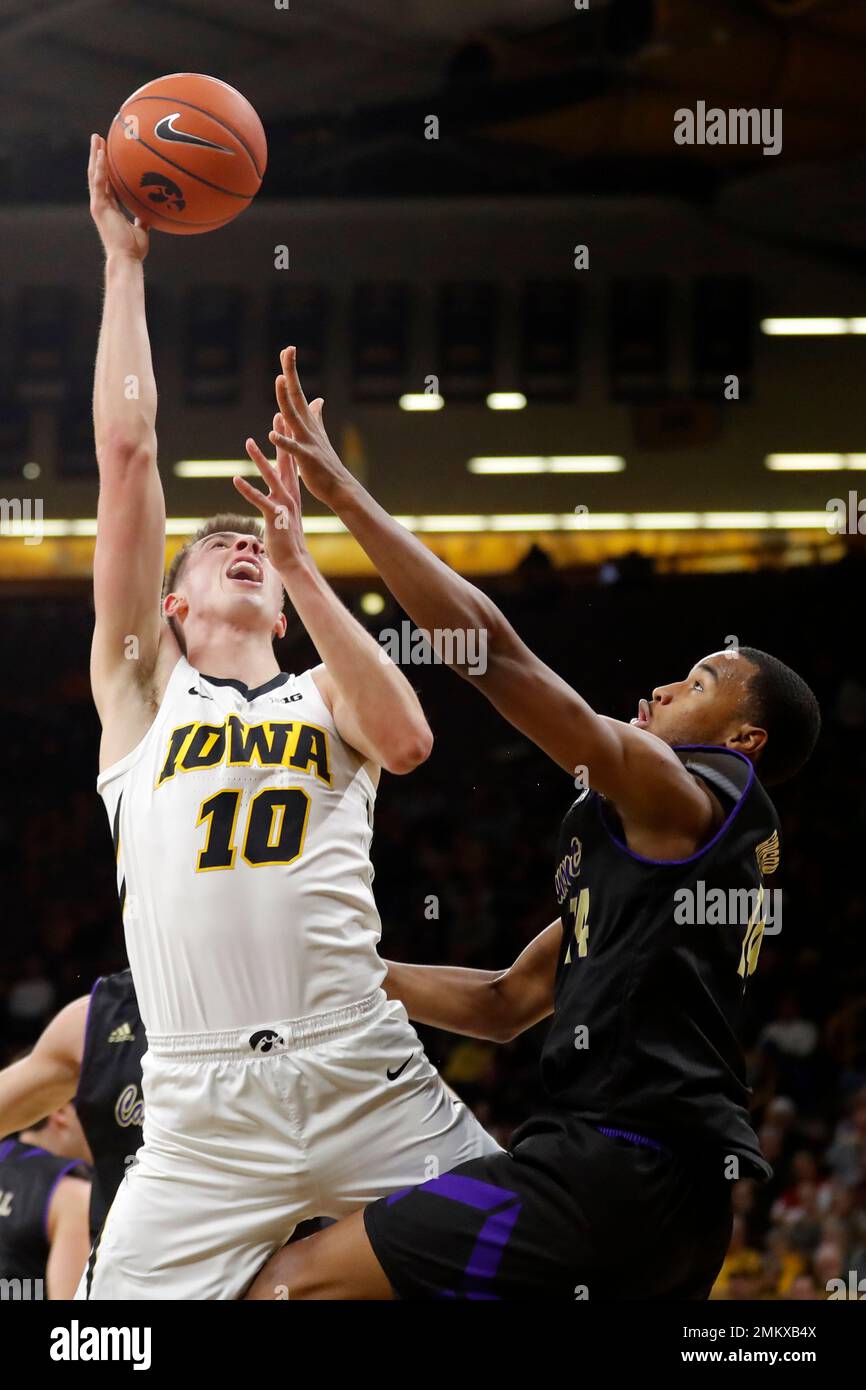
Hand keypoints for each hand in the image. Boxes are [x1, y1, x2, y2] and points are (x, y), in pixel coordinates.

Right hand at [88, 134, 148, 261]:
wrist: (127, 258)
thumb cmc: (134, 248)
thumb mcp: (141, 229)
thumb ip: (142, 217)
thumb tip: (150, 211)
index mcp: (110, 207)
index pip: (107, 182)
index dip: (106, 167)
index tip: (109, 152)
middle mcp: (102, 203)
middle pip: (98, 174)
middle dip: (98, 155)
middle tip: (98, 138)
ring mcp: (99, 204)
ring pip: (95, 174)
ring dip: (96, 155)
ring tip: (96, 138)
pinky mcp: (99, 206)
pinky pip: (99, 182)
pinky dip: (99, 167)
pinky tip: (101, 153)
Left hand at [234, 413, 308, 572]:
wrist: (295, 561)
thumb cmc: (287, 540)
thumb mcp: (285, 515)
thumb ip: (280, 502)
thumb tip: (276, 496)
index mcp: (292, 493)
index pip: (291, 462)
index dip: (287, 441)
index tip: (284, 421)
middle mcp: (290, 495)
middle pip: (286, 461)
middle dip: (281, 438)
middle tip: (279, 416)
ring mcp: (283, 505)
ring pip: (271, 477)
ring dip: (260, 459)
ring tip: (249, 443)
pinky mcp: (274, 517)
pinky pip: (259, 500)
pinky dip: (248, 490)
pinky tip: (236, 479)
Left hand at [270, 347, 351, 506]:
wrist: (339, 487)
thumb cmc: (325, 464)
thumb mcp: (318, 435)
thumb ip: (316, 417)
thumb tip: (318, 400)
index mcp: (307, 422)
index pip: (297, 391)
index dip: (291, 371)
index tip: (288, 349)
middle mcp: (307, 427)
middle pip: (295, 396)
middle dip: (291, 373)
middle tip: (287, 351)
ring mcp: (308, 442)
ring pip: (293, 417)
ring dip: (286, 399)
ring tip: (279, 381)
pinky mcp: (307, 459)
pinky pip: (293, 449)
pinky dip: (284, 441)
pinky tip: (272, 434)